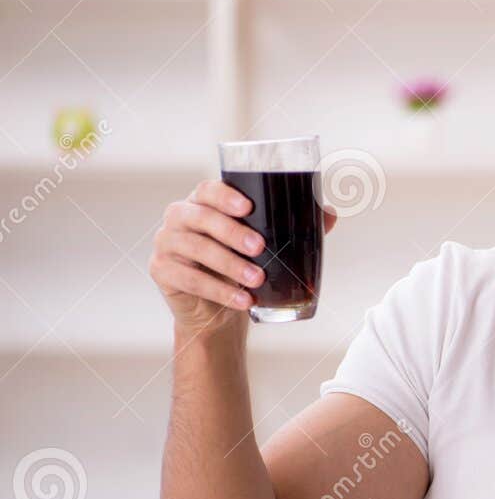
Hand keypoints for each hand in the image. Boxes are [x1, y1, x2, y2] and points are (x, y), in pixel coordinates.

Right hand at [148, 179, 337, 337]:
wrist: (218, 308)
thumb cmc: (241, 265)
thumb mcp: (266, 246)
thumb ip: (295, 226)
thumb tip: (329, 213)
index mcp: (203, 203)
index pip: (208, 189)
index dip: (225, 196)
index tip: (248, 208)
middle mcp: (180, 217)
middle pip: (200, 217)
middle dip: (231, 232)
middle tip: (260, 247)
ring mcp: (166, 243)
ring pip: (195, 248)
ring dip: (229, 264)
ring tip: (256, 279)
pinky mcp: (160, 270)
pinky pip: (189, 279)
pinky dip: (219, 291)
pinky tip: (243, 300)